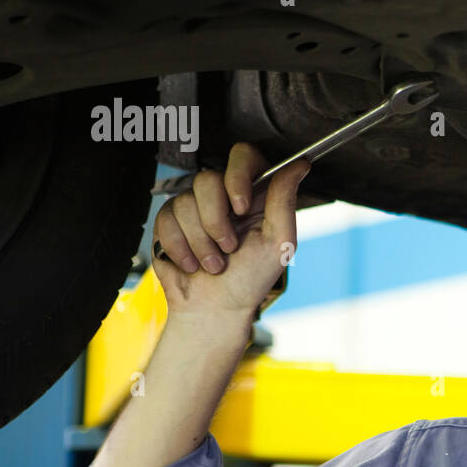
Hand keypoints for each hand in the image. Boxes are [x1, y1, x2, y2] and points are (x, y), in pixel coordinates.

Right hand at [151, 142, 309, 319]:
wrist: (214, 309)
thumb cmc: (250, 280)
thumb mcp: (278, 242)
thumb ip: (284, 200)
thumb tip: (301, 165)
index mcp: (254, 195)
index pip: (243, 157)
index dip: (237, 176)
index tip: (241, 207)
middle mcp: (223, 196)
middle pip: (207, 179)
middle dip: (216, 220)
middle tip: (229, 248)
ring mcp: (194, 207)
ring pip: (185, 201)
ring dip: (201, 243)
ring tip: (213, 263)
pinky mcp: (169, 221)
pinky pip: (165, 219)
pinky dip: (180, 248)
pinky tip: (192, 264)